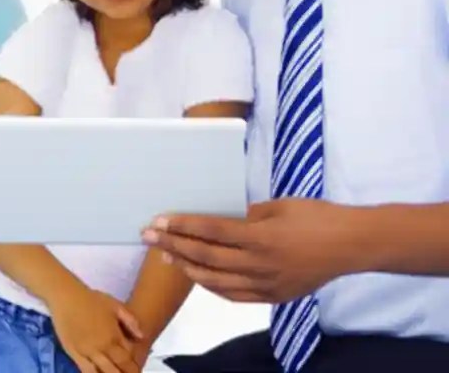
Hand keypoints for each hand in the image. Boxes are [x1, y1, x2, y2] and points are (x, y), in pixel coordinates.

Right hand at [49, 284, 143, 372]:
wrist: (66, 296)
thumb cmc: (90, 298)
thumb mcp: (115, 305)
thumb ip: (130, 321)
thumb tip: (141, 336)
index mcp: (113, 337)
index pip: (128, 359)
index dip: (133, 367)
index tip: (135, 369)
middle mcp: (101, 347)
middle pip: (116, 369)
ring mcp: (86, 351)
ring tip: (112, 372)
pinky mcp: (73, 352)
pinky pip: (85, 370)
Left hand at [141, 198, 355, 302]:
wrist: (355, 245)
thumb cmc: (318, 217)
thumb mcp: (278, 206)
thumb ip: (245, 215)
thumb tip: (215, 217)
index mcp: (262, 237)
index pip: (211, 231)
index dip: (181, 225)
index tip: (158, 220)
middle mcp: (261, 265)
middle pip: (206, 257)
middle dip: (173, 245)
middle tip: (149, 236)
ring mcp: (268, 285)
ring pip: (216, 281)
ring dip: (188, 268)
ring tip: (167, 256)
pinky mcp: (275, 296)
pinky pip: (234, 295)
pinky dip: (212, 286)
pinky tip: (198, 276)